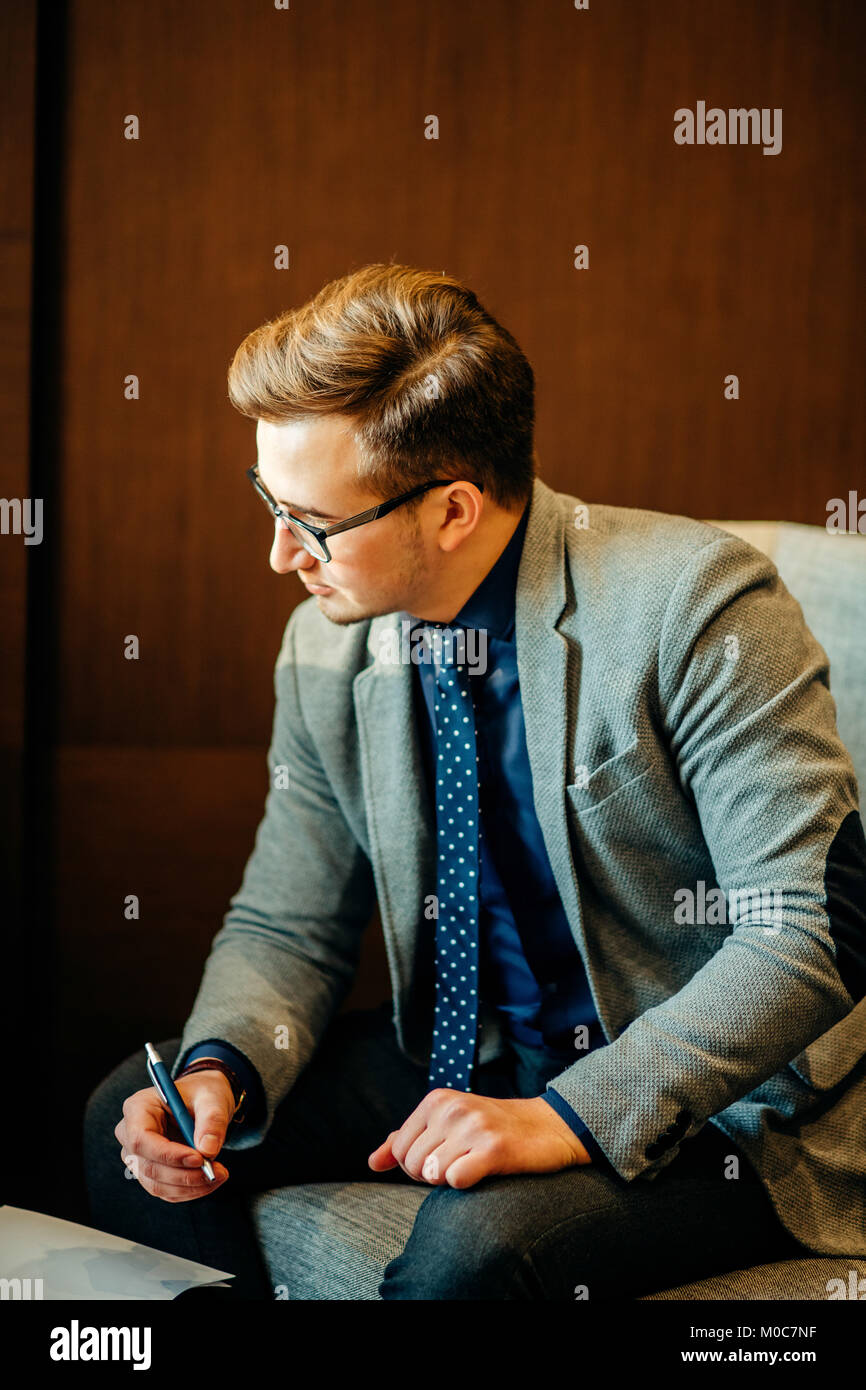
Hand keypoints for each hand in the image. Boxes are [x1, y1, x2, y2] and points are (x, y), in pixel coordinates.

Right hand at [114, 1070, 234, 1201]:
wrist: (203, 1103)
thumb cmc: (202, 1094)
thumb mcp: (212, 1098)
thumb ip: (211, 1120)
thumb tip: (207, 1151)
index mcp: (138, 1107)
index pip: (141, 1139)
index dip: (167, 1154)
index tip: (198, 1158)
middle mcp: (130, 1134)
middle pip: (148, 1166)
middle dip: (184, 1175)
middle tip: (216, 1171)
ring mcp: (137, 1157)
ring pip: (156, 1184)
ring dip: (189, 1186)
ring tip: (219, 1175)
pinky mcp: (149, 1172)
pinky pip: (166, 1190)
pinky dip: (189, 1190)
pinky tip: (210, 1181)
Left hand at [367, 1091, 590, 1188]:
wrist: (549, 1128)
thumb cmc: (492, 1131)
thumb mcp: (446, 1126)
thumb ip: (406, 1141)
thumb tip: (372, 1163)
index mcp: (436, 1100)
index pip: (399, 1150)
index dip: (417, 1167)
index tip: (444, 1160)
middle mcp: (452, 1108)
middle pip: (413, 1165)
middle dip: (431, 1176)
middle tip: (462, 1164)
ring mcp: (473, 1126)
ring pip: (432, 1174)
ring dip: (450, 1180)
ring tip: (473, 1165)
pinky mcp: (494, 1148)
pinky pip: (455, 1180)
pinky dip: (465, 1183)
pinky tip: (483, 1171)